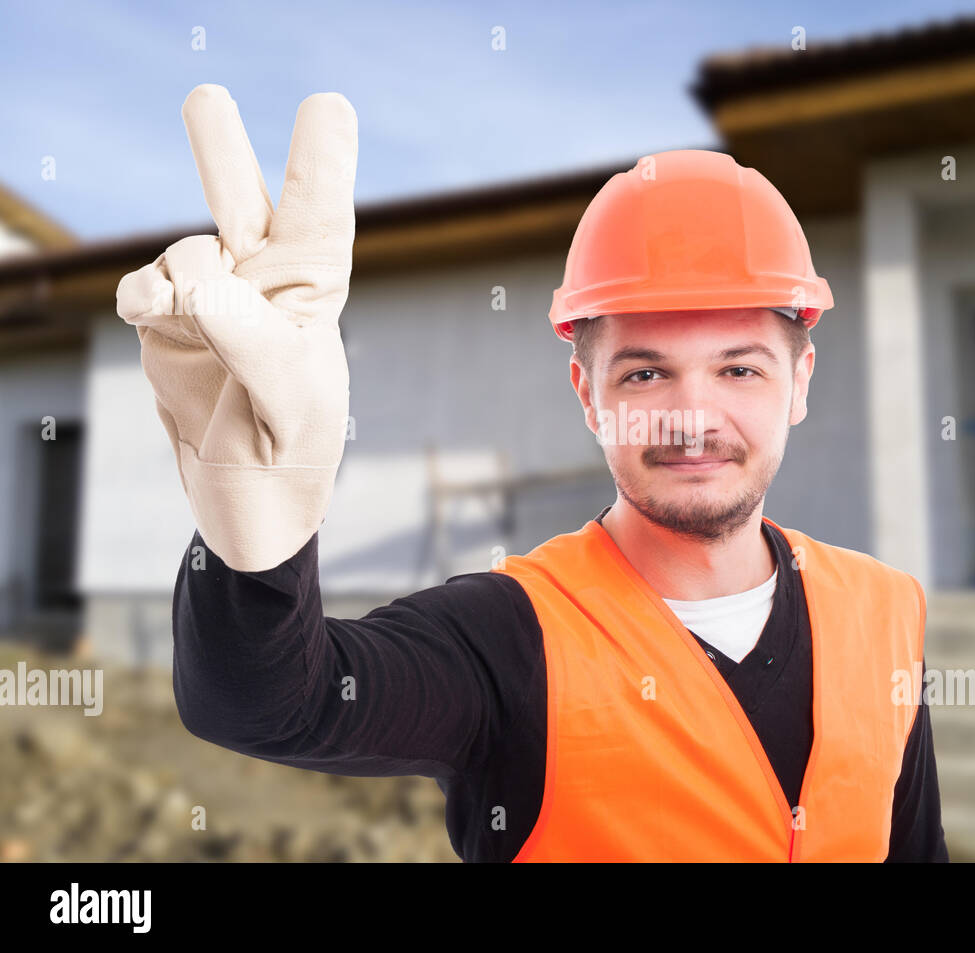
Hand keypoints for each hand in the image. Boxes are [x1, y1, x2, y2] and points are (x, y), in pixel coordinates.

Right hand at [116, 83, 356, 571]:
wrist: (246, 507)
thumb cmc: (292, 454)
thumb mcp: (290, 403)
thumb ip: (252, 340)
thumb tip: (193, 281)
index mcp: (312, 292)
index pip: (321, 214)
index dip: (321, 158)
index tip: (325, 104)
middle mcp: (261, 284)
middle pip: (241, 199)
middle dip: (220, 148)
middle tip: (202, 96)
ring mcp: (209, 301)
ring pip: (183, 249)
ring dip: (179, 271)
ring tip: (185, 315)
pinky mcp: (164, 327)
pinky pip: (143, 290)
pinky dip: (144, 297)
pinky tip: (155, 315)